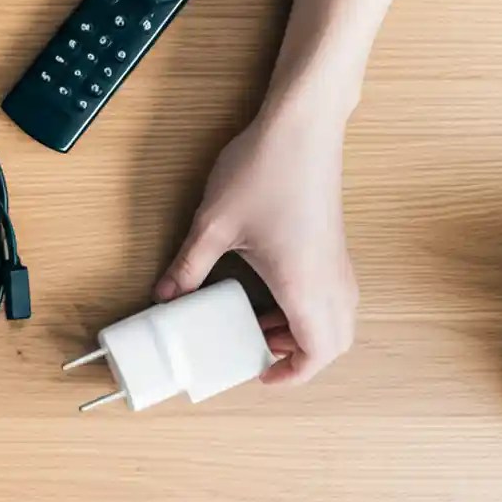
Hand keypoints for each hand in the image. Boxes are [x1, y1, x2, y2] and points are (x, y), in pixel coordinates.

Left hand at [153, 107, 358, 384]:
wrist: (302, 124)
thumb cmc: (265, 170)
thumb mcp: (212, 225)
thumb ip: (188, 267)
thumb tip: (164, 296)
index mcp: (305, 285)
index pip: (318, 352)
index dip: (294, 375)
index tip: (262, 376)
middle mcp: (331, 278)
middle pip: (334, 341)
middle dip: (298, 355)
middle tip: (256, 347)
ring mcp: (338, 259)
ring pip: (337, 315)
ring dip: (303, 328)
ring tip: (256, 318)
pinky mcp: (334, 241)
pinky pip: (332, 291)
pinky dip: (309, 304)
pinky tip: (270, 284)